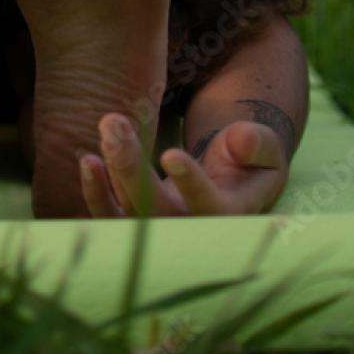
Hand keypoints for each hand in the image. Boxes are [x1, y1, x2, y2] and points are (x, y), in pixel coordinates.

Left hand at [79, 116, 288, 217]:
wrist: (226, 178)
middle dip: (132, 168)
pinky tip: (88, 160)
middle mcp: (191, 231)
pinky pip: (111, 217)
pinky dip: (96, 193)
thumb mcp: (265, 150)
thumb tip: (241, 139)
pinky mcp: (135, 222)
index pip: (209, 208)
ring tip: (109, 123)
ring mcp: (159, 231)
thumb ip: (258, 144)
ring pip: (130, 213)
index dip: (191, 184)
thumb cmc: (248, 161)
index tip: (170, 153)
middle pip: (157, 213)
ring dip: (114, 169)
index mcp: (229, 216)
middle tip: (114, 122)